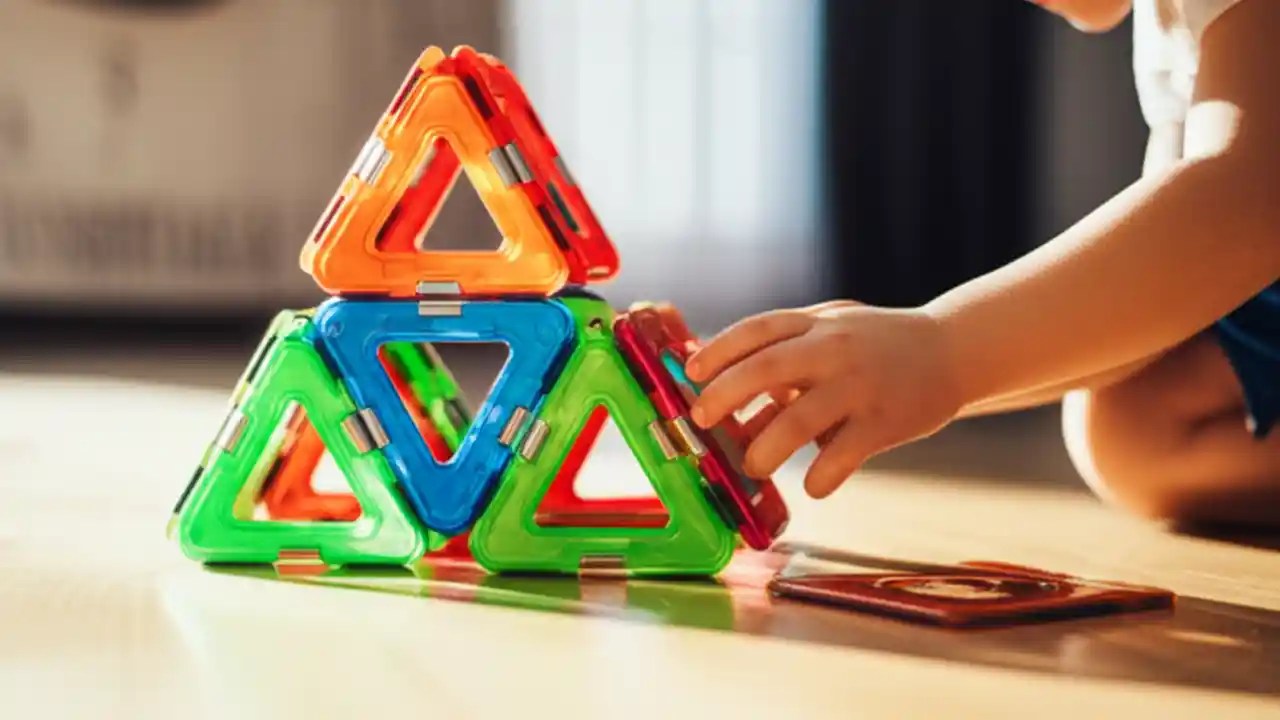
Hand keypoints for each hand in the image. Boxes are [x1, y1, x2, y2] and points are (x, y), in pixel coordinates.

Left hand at [685, 302, 963, 497]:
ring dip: (767, 446)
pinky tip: (813, 486)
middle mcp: (835, 348)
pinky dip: (823, 475)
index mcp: (816, 323)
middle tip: (701, 419)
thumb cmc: (876, 347)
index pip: (758, 330)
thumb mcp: (831, 336)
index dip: (719, 350)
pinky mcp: (887, 421)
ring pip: (802, 418)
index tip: (691, 373)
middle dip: (726, 394)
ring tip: (752, 465)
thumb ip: (784, 363)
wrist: (953, 349)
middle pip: (768, 368)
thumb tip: (729, 406)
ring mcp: (861, 384)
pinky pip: (846, 453)